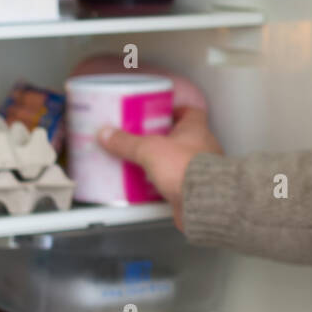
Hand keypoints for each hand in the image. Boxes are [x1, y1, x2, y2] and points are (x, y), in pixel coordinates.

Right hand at [96, 104, 222, 229]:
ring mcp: (201, 170)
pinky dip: (164, 186)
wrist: (203, 201)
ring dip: (163, 164)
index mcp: (196, 129)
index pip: (190, 112)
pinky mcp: (196, 189)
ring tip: (141, 165)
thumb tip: (108, 135)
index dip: (174, 111)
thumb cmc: (187, 167)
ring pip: (179, 162)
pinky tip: (148, 189)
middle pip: (182, 138)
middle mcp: (203, 147)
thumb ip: (127, 142)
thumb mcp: (149, 149)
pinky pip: (177, 184)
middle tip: (142, 140)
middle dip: (163, 140)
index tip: (159, 113)